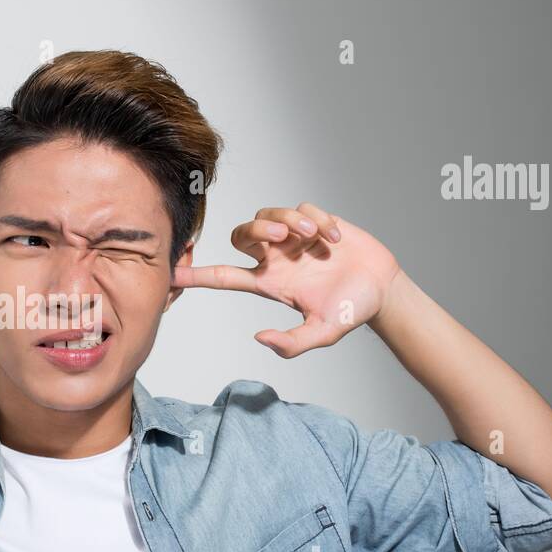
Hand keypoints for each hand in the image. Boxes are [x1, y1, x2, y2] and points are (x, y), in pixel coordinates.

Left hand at [172, 202, 401, 356]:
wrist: (382, 289)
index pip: (223, 277)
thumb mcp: (323, 334)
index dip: (196, 276)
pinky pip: (302, 208)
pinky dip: (317, 219)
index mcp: (269, 283)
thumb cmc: (350, 312)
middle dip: (256, 229)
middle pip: (241, 235)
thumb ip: (293, 343)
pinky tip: (334, 237)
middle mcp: (276, 258)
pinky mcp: (315, 221)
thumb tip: (258, 339)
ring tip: (315, 236)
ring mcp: (294, 239)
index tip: (169, 275)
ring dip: (290, 220)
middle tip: (284, 236)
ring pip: (269, 215)